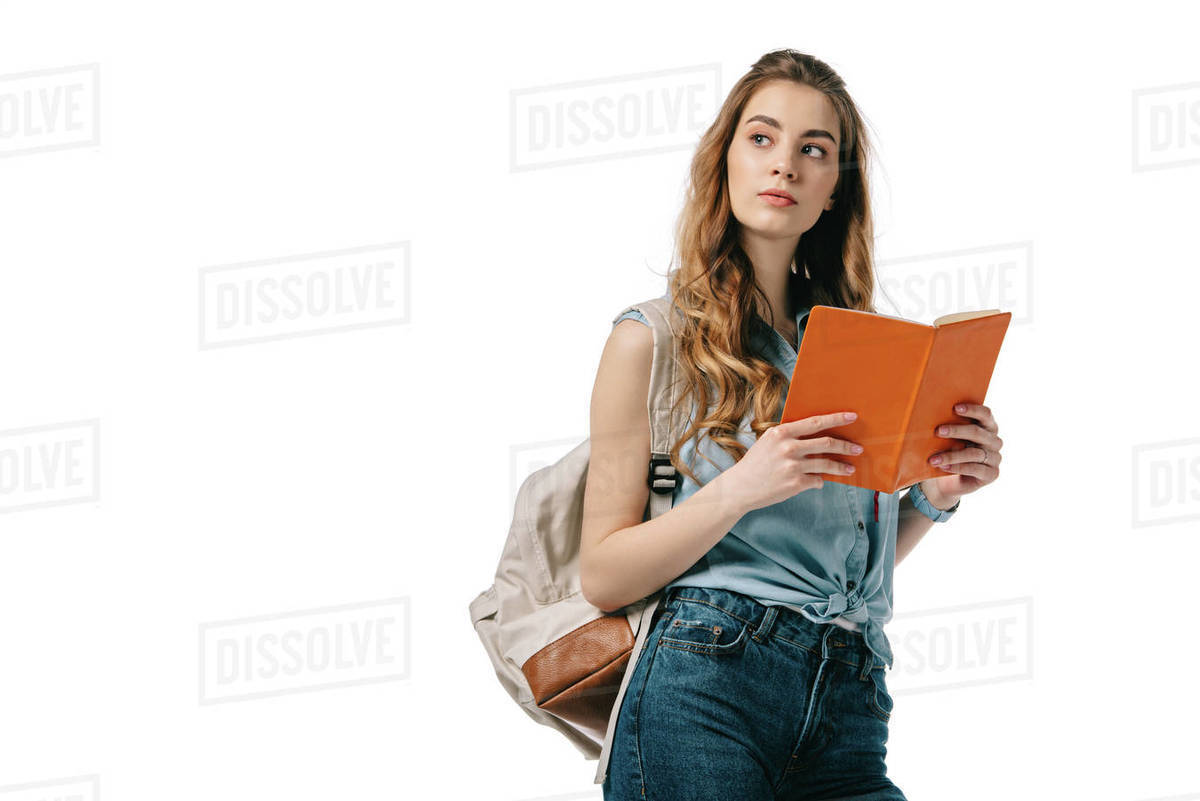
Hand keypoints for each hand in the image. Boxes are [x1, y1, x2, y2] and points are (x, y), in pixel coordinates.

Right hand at [721, 411, 862, 514]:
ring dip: (841, 467)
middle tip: (858, 448)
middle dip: (845, 446)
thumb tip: (818, 435)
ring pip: (827, 464)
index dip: (836, 419)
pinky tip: (819, 481)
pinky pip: (817, 480)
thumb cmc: (756, 463)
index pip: (815, 422)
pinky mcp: (795, 483)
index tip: (852, 417)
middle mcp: (788, 447)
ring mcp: (793, 466)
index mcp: (782, 433)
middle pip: (827, 443)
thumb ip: (790, 436)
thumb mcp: (769, 442)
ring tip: (850, 468)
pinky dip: (820, 481)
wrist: (740, 487)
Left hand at [921, 402, 1002, 508]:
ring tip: (933, 459)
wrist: (947, 482)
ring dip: (951, 455)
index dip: (972, 409)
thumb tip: (926, 415)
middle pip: (977, 432)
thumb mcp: (946, 439)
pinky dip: (958, 467)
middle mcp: (994, 441)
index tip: (955, 408)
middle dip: (956, 431)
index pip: (985, 414)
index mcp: (987, 426)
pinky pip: (975, 469)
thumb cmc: (946, 453)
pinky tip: (944, 467)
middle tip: (938, 431)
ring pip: (974, 453)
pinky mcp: (992, 474)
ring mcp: (995, 458)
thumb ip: (945, 427)